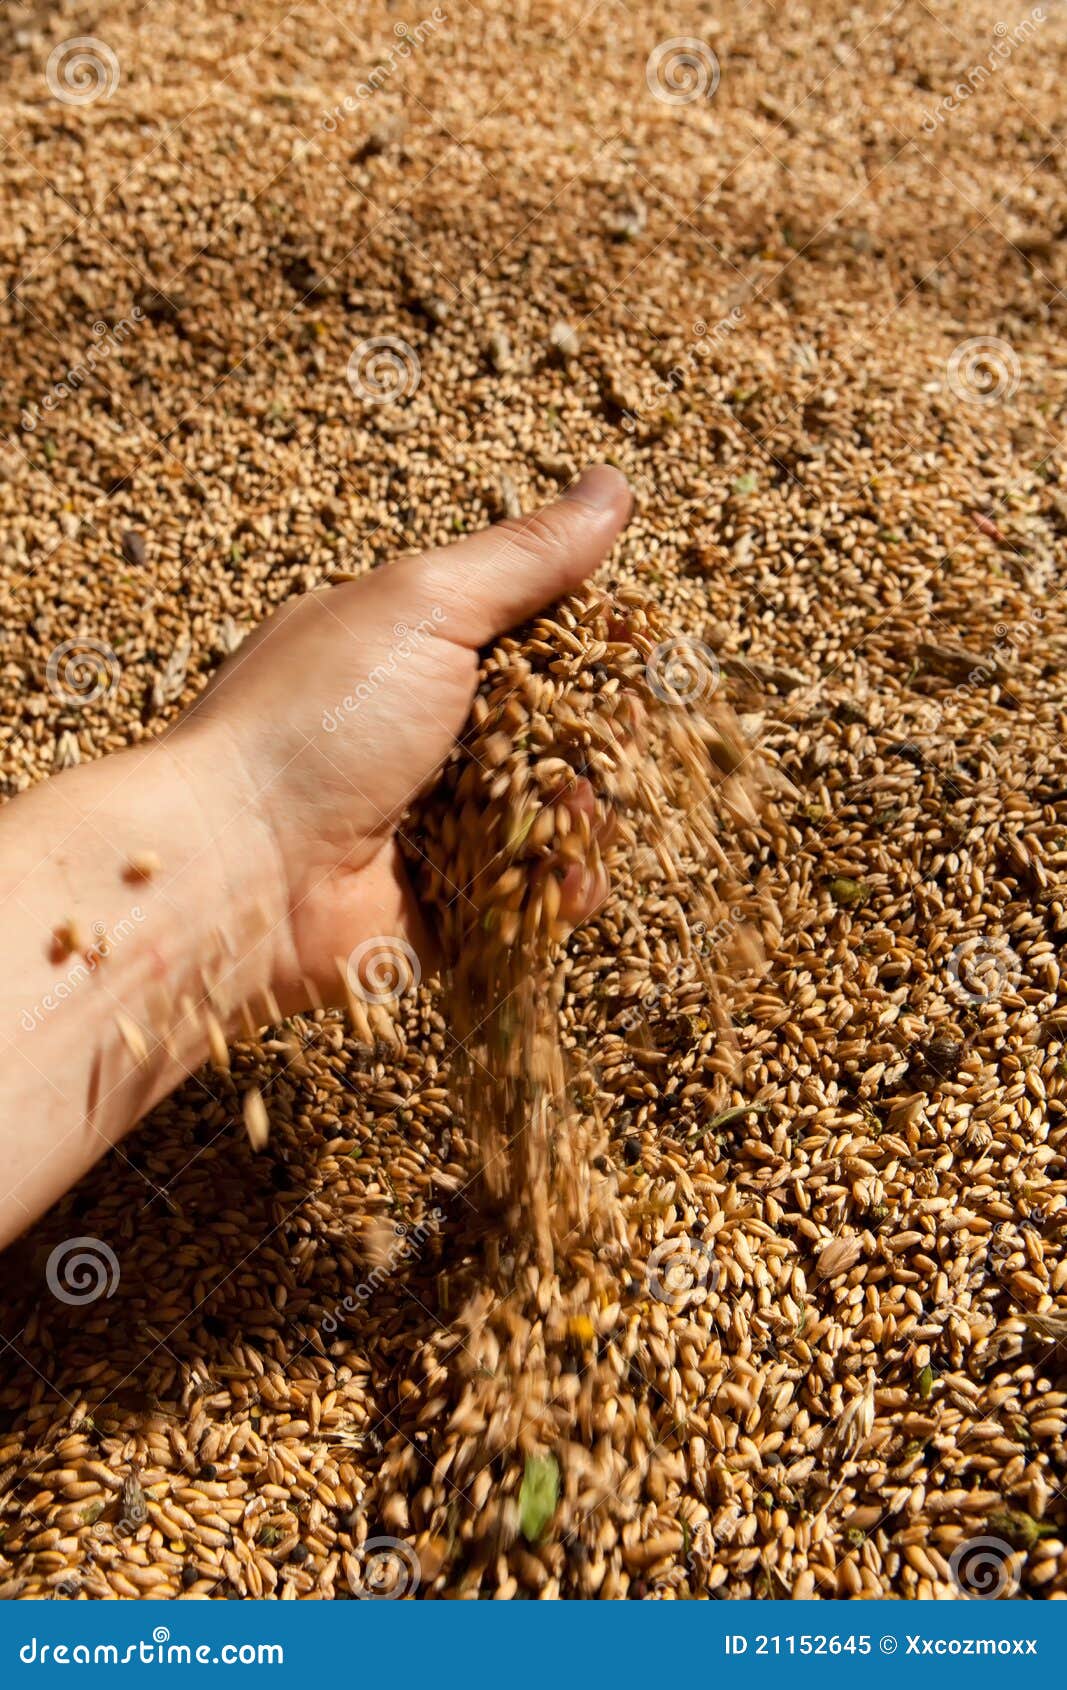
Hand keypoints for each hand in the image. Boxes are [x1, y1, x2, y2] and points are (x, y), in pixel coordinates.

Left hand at [174, 466, 631, 1012]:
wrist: (234, 873)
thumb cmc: (314, 721)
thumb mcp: (422, 609)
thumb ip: (523, 559)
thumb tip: (612, 487)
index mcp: (408, 651)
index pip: (527, 635)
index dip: (588, 642)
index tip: (638, 646)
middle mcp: (422, 735)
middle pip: (547, 729)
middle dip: (594, 736)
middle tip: (620, 735)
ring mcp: (432, 825)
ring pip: (545, 815)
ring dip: (580, 814)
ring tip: (583, 810)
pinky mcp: (443, 907)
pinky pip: (525, 896)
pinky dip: (555, 889)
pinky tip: (569, 881)